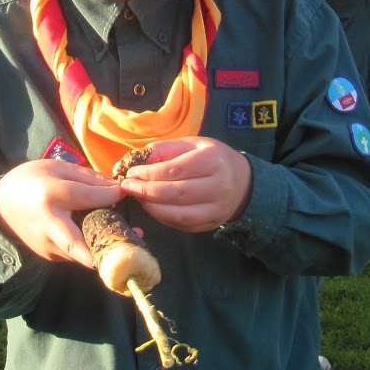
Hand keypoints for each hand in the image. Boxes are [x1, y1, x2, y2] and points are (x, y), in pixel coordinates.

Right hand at [0, 158, 120, 266]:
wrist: (1, 205)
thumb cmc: (31, 180)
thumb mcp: (56, 168)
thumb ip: (87, 178)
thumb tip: (116, 188)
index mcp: (51, 197)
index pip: (88, 198)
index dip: (111, 196)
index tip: (125, 192)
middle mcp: (50, 226)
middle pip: (80, 247)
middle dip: (107, 251)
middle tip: (133, 245)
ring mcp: (48, 245)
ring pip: (83, 253)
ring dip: (106, 247)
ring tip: (128, 236)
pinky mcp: (50, 256)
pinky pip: (76, 252)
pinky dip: (92, 246)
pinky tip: (104, 236)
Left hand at [115, 137, 254, 232]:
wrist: (241, 182)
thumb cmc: (211, 158)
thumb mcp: (191, 145)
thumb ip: (164, 150)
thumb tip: (135, 161)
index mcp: (213, 161)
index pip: (175, 170)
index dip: (149, 174)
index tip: (131, 173)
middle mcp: (219, 187)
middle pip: (176, 194)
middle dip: (147, 191)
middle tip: (128, 187)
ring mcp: (216, 209)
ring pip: (178, 214)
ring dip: (152, 208)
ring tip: (138, 198)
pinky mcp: (211, 224)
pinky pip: (182, 224)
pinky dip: (163, 217)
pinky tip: (152, 207)